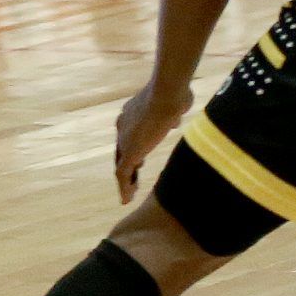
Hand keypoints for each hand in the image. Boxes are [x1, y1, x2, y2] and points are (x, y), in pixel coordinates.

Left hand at [114, 80, 191, 203]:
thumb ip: (170, 115)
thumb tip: (174, 120)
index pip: (130, 136)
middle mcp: (124, 126)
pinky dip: (124, 187)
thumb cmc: (174, 96)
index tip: (140, 162)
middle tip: (132, 181)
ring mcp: (125, 139)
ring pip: (121, 164)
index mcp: (132, 115)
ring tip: (129, 194)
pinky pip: (123, 173)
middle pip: (122, 151)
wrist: (167, 96)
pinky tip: (127, 199)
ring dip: (125, 180)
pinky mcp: (130, 151)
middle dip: (128, 166)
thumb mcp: (172, 107)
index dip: (133, 150)